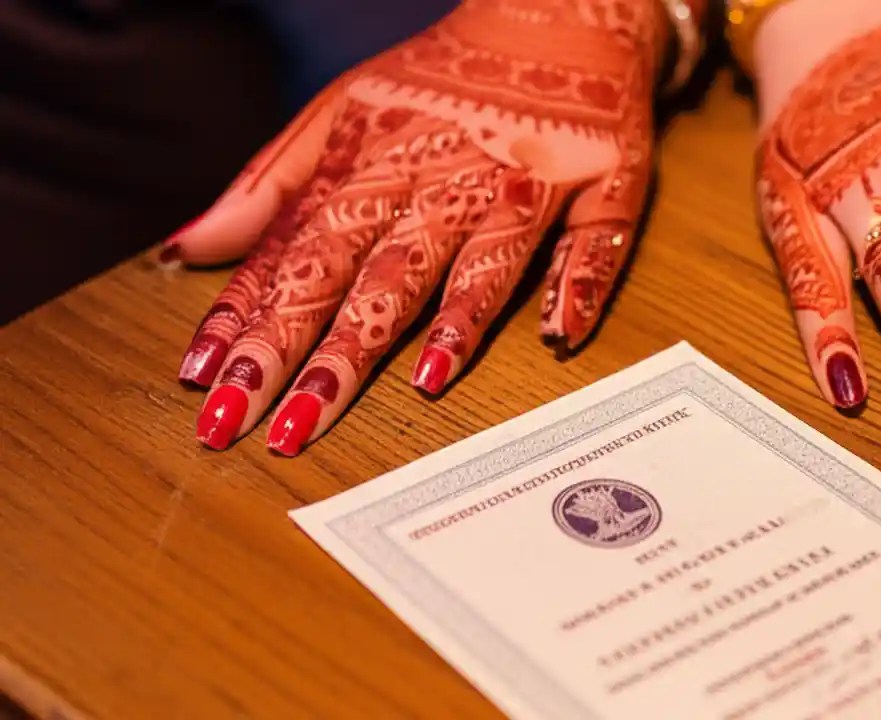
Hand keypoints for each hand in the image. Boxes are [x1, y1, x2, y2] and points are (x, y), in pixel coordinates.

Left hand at [165, 0, 667, 454]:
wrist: (555, 15)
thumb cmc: (443, 78)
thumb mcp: (337, 111)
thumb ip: (267, 185)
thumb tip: (188, 248)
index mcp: (368, 168)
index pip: (294, 256)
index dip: (248, 322)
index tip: (206, 385)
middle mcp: (436, 183)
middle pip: (369, 273)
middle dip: (319, 349)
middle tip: (276, 423)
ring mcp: (515, 187)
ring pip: (470, 262)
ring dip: (444, 325)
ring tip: (415, 386)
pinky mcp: (593, 189)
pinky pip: (586, 241)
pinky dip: (575, 283)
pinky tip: (557, 332)